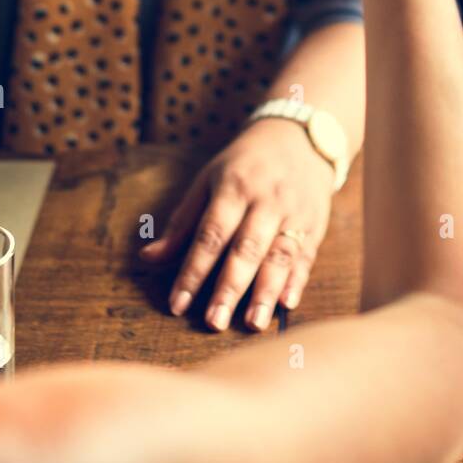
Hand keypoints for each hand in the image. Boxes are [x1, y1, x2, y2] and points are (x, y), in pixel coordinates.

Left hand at [139, 116, 333, 330]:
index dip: (193, 271)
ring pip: (279, 255)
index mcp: (233, 187)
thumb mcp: (208, 181)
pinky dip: (297, 281)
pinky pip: (306, 255)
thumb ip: (182, 222)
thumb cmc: (244, 165)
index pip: (210, 234)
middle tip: (213, 323)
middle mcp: (265, 200)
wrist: (298, 138)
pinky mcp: (314, 223)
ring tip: (252, 323)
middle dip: (229, 288)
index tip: (177, 304)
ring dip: (265, 292)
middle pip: (246, 248)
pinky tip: (287, 304)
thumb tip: (148, 258)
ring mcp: (293, 212)